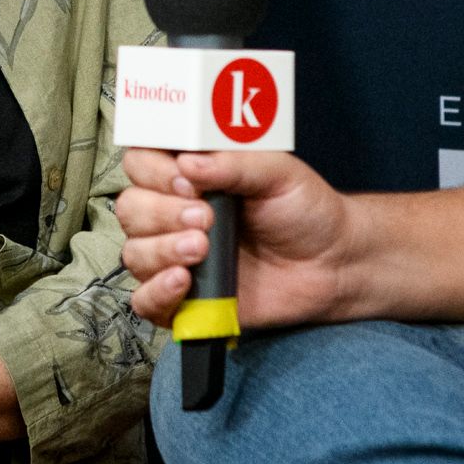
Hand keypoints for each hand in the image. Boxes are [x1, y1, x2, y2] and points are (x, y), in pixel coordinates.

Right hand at [116, 147, 353, 327]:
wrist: (332, 263)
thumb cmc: (304, 211)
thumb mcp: (277, 171)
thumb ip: (234, 164)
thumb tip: (189, 163)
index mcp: (189, 175)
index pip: (140, 163)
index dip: (153, 171)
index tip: (186, 180)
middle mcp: (174, 213)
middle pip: (130, 208)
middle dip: (162, 213)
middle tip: (205, 218)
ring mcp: (175, 257)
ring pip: (134, 253)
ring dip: (162, 250)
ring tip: (202, 249)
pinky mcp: (184, 298)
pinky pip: (145, 301)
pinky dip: (157, 291)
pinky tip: (184, 281)